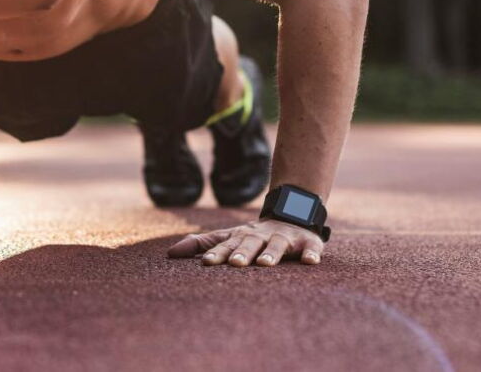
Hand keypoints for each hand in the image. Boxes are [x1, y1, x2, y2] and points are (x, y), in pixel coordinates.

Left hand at [166, 217, 324, 266]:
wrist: (292, 216)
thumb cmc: (254, 236)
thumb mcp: (229, 237)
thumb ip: (202, 244)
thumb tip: (169, 253)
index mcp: (242, 237)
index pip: (227, 245)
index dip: (217, 253)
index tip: (206, 262)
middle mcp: (262, 236)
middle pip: (251, 244)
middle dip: (243, 253)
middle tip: (235, 263)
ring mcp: (285, 239)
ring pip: (278, 245)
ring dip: (272, 253)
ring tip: (266, 264)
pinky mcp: (307, 243)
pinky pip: (310, 249)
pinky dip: (311, 254)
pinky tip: (310, 261)